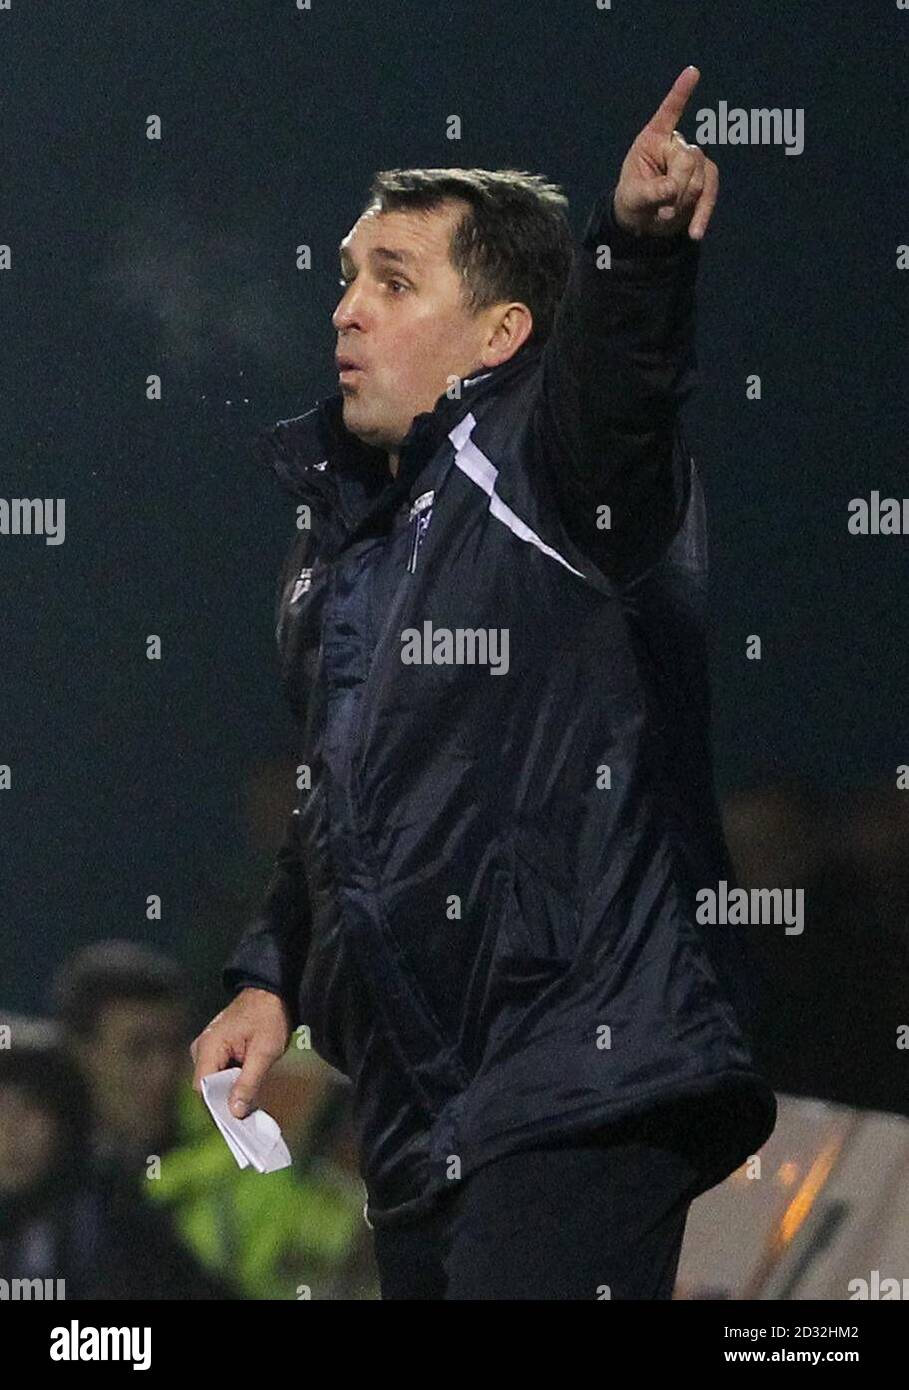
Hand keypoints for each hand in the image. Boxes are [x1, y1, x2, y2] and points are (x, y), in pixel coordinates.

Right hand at [189, 987, 292, 1117]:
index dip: (217, 1107)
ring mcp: (207, 1048)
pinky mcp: (216, 1050)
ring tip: (250, 1105)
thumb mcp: (264, 1052)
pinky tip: (248, 1091)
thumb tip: (234, 1112)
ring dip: (230, 1093)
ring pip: (213, 1083)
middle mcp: (202, 1048)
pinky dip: (232, 1083)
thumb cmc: (269, 1017)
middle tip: (247, 1117)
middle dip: (225, 1103)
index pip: (203, 1089)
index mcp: (209, 1047)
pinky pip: (219, 1073)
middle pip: (207, 1088)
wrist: (272, 992)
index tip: (236, 1122)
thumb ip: (248, 1082)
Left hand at [612, 65, 717, 240]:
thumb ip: (650, 192)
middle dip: (676, 188)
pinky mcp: (707, 180)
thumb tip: (672, 190)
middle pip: (689, 159)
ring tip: (664, 213)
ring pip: (701, 179)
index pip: (669, 113)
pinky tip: (694, 232)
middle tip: (660, 208)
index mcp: (653, 139)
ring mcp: (695, 161)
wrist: (644, 222)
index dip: (680, 93)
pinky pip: (710, 194)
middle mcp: (676, 145)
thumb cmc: (632, 202)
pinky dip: (702, 214)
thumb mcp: (632, 199)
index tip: (693, 71)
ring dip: (682, 203)